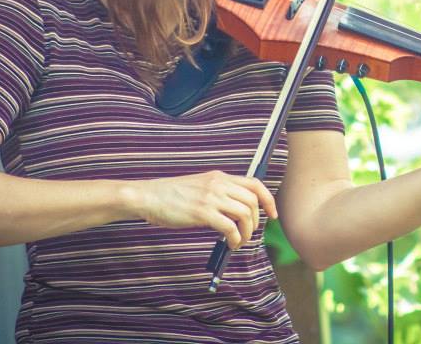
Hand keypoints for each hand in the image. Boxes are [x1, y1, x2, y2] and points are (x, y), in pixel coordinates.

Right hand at [123, 171, 277, 248]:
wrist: (149, 197)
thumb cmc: (172, 195)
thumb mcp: (200, 185)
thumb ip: (219, 192)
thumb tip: (237, 212)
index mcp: (220, 177)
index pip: (255, 184)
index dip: (268, 200)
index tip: (272, 214)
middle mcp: (219, 184)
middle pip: (253, 201)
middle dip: (256, 221)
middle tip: (249, 233)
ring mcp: (211, 198)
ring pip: (245, 214)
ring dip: (247, 232)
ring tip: (239, 241)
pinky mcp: (203, 213)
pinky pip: (230, 228)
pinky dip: (235, 239)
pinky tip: (230, 244)